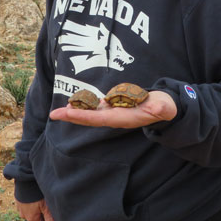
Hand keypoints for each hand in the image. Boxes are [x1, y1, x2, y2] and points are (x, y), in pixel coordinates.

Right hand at [16, 198, 57, 220]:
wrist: (25, 181)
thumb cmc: (36, 194)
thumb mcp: (46, 207)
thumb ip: (50, 219)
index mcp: (31, 218)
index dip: (46, 220)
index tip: (48, 212)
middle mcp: (23, 215)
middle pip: (35, 218)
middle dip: (39, 213)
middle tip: (43, 203)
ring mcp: (19, 208)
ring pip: (29, 212)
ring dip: (33, 207)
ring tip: (37, 198)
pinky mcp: (17, 200)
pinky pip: (24, 205)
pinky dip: (28, 202)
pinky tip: (32, 196)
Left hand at [49, 90, 176, 127]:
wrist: (164, 109)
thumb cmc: (164, 107)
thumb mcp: (165, 107)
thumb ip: (162, 108)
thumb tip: (159, 107)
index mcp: (124, 118)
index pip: (100, 118)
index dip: (84, 116)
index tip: (68, 113)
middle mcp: (115, 117)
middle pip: (90, 118)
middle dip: (73, 116)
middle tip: (54, 114)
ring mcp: (113, 112)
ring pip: (90, 113)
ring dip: (75, 111)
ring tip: (59, 110)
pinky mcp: (113, 106)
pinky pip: (95, 107)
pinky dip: (84, 105)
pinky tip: (74, 102)